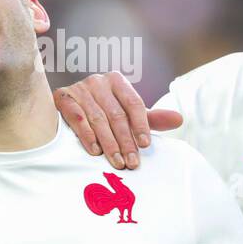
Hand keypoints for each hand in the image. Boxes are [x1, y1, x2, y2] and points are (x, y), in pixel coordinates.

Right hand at [53, 71, 181, 169]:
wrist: (71, 104)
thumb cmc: (105, 111)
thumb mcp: (128, 114)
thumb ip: (151, 118)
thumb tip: (179, 119)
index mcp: (117, 80)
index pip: (133, 103)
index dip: (141, 125)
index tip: (145, 145)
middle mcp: (98, 81)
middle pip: (116, 114)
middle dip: (126, 141)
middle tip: (132, 162)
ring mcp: (79, 89)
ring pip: (98, 119)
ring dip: (109, 144)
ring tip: (117, 162)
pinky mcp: (63, 98)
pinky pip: (77, 118)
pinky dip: (86, 135)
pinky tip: (95, 151)